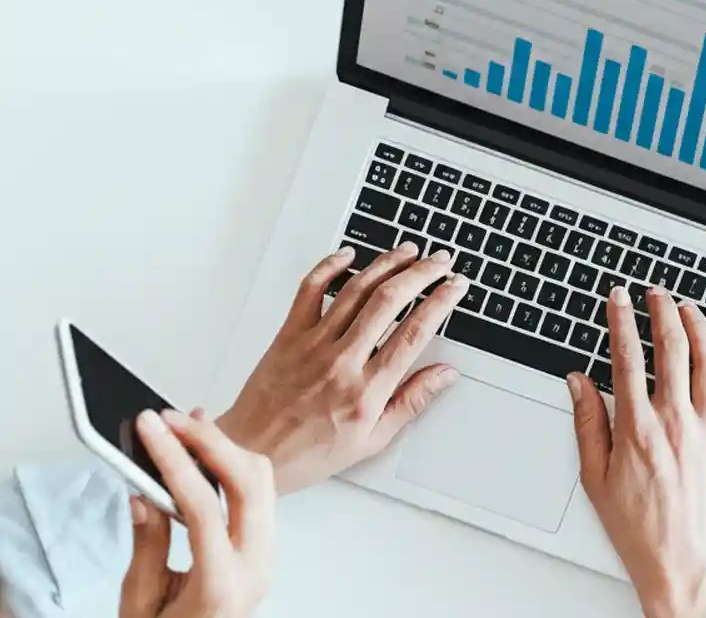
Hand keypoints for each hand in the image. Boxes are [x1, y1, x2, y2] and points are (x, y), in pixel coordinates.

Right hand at [120, 409, 273, 617]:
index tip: (150, 427)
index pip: (203, 508)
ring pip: (262, 486)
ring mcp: (264, 559)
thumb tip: (144, 493)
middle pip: (249, 485)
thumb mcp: (140, 604)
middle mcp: (254, 569)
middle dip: (210, 443)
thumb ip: (147, 547)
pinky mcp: (261, 551)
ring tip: (187, 425)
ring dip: (227, 449)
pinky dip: (234, 468)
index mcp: (221, 586)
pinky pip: (258, 498)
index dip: (174, 461)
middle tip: (170, 419)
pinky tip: (207, 453)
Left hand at [216, 244, 468, 493]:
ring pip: (356, 289)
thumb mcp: (372, 440)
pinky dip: (329, 266)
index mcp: (367, 390)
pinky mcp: (288, 335)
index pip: (414, 333)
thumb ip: (411, 402)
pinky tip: (348, 254)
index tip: (455, 287)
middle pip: (390, 300)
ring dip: (387, 264)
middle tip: (439, 261)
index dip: (441, 302)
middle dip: (421, 273)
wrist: (250, 454)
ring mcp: (313, 343)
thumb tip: (444, 375)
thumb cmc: (308, 452)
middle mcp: (342, 361)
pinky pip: (310, 290)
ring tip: (408, 251)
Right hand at [566, 286, 705, 617]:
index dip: (620, 320)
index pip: (626, 357)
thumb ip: (587, 423)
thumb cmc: (639, 529)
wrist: (683, 565)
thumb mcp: (594, 478)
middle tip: (653, 294)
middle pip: (670, 348)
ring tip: (686, 308)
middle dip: (660, 311)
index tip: (617, 299)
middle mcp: (676, 422)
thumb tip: (578, 381)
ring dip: (698, 325)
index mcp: (637, 429)